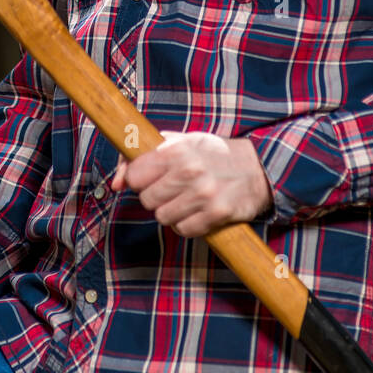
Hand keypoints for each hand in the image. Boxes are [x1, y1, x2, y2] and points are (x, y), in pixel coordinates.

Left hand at [109, 130, 273, 236]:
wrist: (257, 168)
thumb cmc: (212, 154)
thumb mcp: (179, 143)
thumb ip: (141, 156)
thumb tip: (115, 183)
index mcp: (177, 150)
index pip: (135, 176)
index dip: (140, 180)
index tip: (151, 178)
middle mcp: (189, 171)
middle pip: (147, 200)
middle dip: (156, 197)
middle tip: (171, 190)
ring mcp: (204, 194)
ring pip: (163, 217)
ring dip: (171, 212)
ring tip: (186, 200)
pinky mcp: (216, 214)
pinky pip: (184, 230)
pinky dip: (187, 224)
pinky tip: (197, 211)